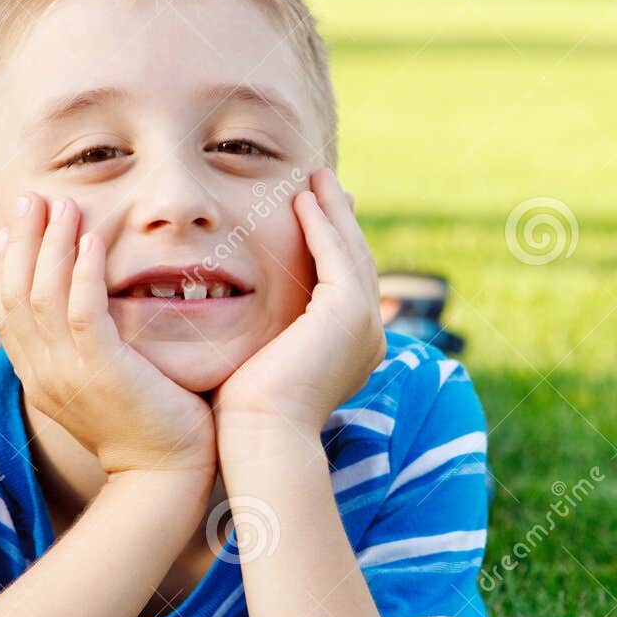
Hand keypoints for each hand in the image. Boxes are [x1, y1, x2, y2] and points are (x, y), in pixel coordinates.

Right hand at [0, 193, 215, 478]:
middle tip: (31, 197)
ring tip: (61, 204)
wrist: (165, 476)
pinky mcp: (102, 373)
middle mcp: (43, 373)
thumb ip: (88, 348)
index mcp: (39, 375)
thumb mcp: (103, 383)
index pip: (6, 310)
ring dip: (49, 244)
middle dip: (21, 241)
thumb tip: (89, 315)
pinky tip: (91, 241)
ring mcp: (68, 374)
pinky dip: (81, 272)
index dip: (5, 264)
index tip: (7, 226)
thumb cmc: (148, 426)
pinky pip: (82, 313)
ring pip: (41, 295)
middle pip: (14, 293)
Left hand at [212, 169, 386, 435]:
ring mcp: (364, 323)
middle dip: (339, 219)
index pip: (345, 284)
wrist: (263, 437)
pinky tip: (303, 199)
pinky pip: (337, 254)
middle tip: (323, 183)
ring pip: (350, 252)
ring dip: (332, 211)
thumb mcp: (264, 361)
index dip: (332, 244)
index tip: (314, 213)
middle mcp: (369, 335)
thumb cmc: (249, 413)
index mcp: (353, 349)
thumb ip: (270, 334)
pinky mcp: (348, 312)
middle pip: (355, 261)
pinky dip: (322, 224)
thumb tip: (246, 319)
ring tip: (316, 179)